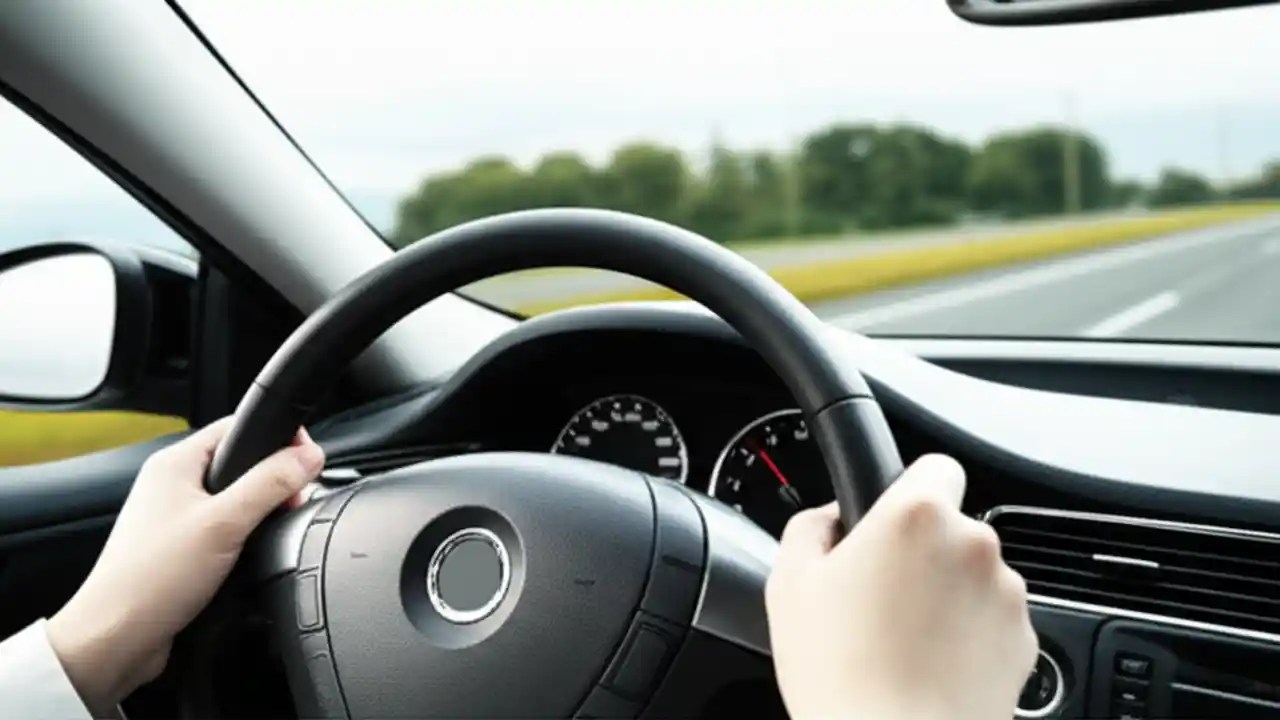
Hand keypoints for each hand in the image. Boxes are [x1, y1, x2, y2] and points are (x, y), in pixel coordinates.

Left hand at [46, 417, 323, 714]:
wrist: (117, 638)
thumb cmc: (151, 580)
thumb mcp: (225, 523)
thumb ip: (271, 484)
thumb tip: (309, 456)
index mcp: (176, 463)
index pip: (238, 428)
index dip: (279, 439)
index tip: (306, 462)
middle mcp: (173, 485)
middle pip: (242, 463)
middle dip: (275, 480)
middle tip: (290, 503)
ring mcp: (176, 517)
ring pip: (236, 498)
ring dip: (260, 511)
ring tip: (268, 532)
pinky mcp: (182, 548)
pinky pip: (226, 528)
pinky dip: (245, 537)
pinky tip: (249, 554)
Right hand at [765, 454, 1036, 719]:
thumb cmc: (840, 673)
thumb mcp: (789, 585)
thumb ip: (810, 529)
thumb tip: (828, 520)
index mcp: (915, 516)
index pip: (935, 465)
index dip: (909, 490)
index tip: (889, 521)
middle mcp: (972, 544)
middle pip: (951, 526)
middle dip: (921, 552)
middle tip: (878, 596)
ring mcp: (1005, 594)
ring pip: (973, 574)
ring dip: (947, 594)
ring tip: (902, 640)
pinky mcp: (1023, 640)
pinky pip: (991, 619)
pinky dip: (969, 634)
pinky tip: (930, 664)